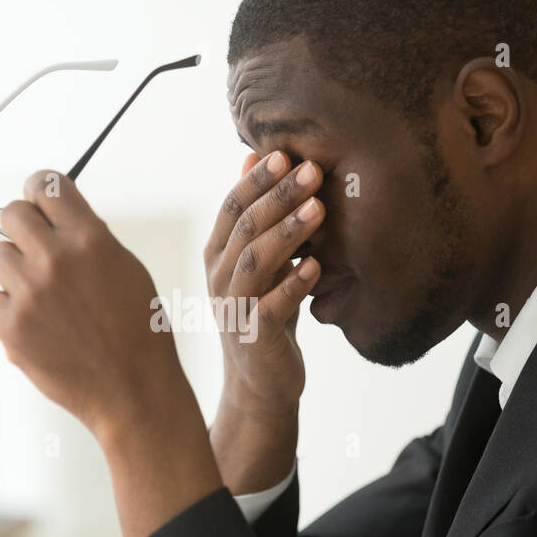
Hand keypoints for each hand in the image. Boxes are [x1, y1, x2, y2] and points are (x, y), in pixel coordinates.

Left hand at [0, 168, 222, 536]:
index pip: (45, 185)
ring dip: (14, 272)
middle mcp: (56, 259)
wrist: (133, 391)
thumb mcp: (127, 270)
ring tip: (42, 298)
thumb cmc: (138, 333)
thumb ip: (89, 239)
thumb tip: (54, 218)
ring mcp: (29, 293)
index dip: (38, 191)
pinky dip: (5, 311)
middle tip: (37, 252)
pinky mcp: (10, 327)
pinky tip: (34, 325)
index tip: (36, 201)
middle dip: (23, 229)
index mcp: (90, 239)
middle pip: (11, 214)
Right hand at [203, 151, 324, 492]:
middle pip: (244, 227)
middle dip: (278, 195)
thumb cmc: (266, 313)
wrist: (262, 383)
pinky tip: (317, 266)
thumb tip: (255, 157)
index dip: (257, 179)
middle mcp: (219, 277)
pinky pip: (272, 306)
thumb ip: (258, 215)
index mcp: (218, 254)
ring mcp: (234, 307)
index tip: (287, 153)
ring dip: (287, 232)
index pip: (232, 206)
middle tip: (311, 170)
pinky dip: (294, 284)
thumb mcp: (262, 261)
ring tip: (318, 209)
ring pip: (255, 261)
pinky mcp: (254, 336)